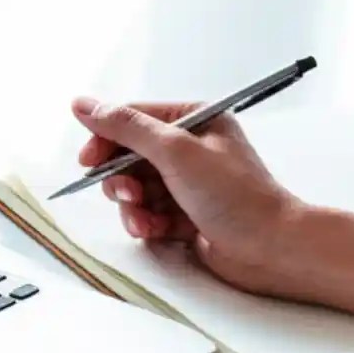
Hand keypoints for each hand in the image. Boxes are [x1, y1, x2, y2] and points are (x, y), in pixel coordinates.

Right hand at [71, 98, 305, 294]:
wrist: (271, 248)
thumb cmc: (235, 195)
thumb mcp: (175, 151)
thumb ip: (126, 127)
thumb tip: (82, 104)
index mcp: (193, 120)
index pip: (132, 119)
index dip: (106, 139)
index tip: (88, 161)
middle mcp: (189, 148)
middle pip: (127, 157)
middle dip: (121, 179)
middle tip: (128, 194)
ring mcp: (186, 183)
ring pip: (133, 189)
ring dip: (131, 206)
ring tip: (145, 220)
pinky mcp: (183, 214)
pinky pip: (146, 213)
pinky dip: (145, 223)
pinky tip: (155, 231)